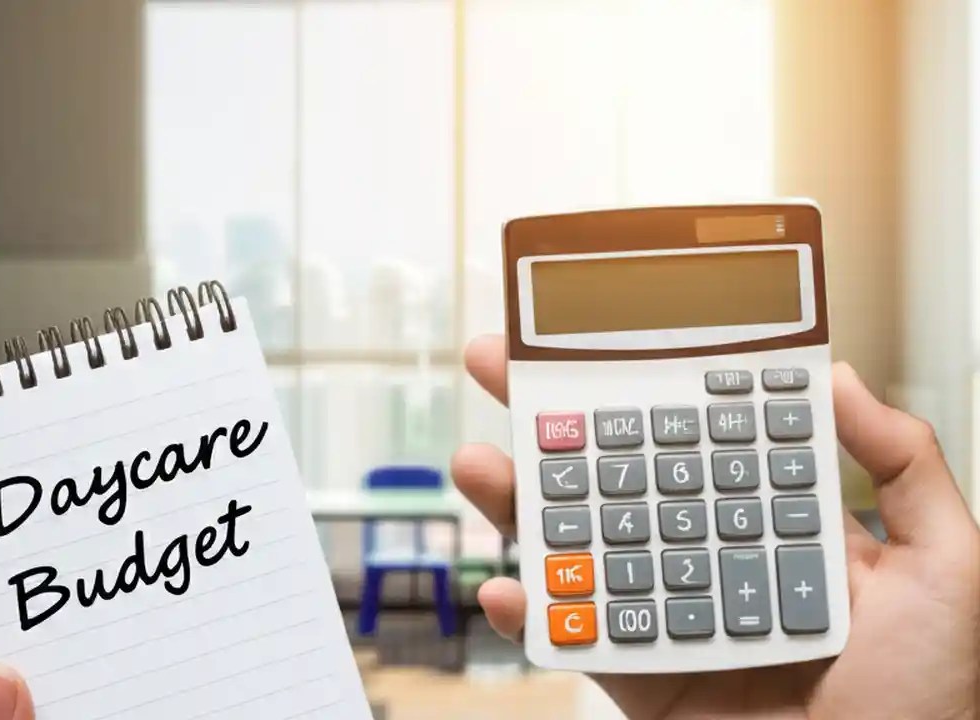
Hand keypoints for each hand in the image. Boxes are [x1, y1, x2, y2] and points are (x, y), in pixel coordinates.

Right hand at [453, 335, 979, 719]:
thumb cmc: (929, 698)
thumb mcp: (946, 566)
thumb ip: (904, 466)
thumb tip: (839, 379)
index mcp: (773, 523)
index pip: (695, 437)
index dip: (643, 388)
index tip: (598, 345)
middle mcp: (709, 558)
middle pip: (616, 477)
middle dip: (550, 422)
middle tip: (497, 370)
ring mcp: (668, 613)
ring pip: (579, 547)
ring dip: (519, 505)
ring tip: (481, 465)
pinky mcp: (642, 674)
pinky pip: (577, 639)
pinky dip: (532, 617)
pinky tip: (508, 588)